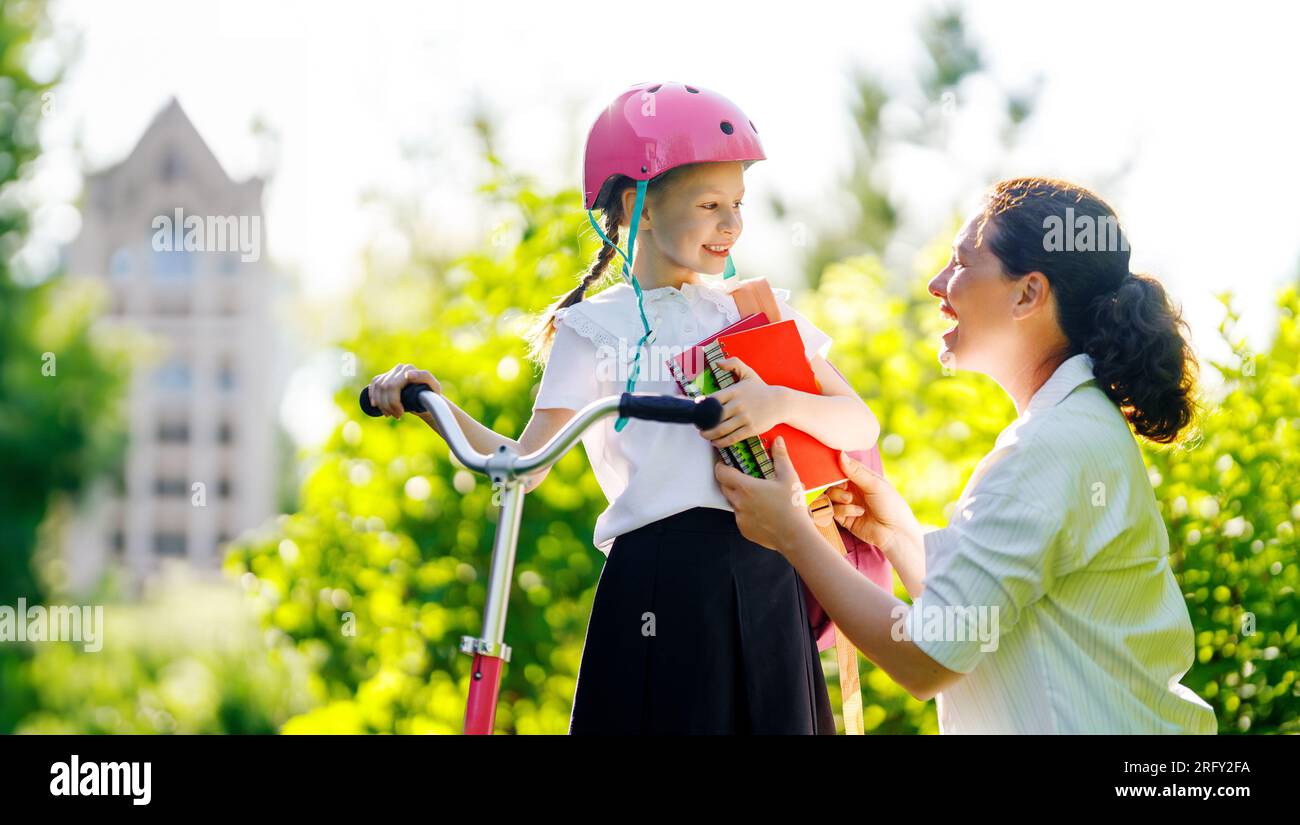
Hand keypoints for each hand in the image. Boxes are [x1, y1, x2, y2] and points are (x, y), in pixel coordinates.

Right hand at [366, 363, 440, 419]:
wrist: (427, 398)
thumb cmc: (431, 394)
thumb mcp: (434, 388)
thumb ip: (425, 378)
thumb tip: (408, 374)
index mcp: (410, 369)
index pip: (393, 385)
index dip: (393, 400)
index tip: (400, 413)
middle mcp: (400, 368)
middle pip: (385, 388)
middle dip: (389, 405)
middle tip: (397, 416)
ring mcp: (392, 372)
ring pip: (378, 387)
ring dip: (381, 404)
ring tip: (389, 414)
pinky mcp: (386, 376)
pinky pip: (374, 384)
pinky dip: (373, 395)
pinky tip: (375, 405)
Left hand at [698, 357, 785, 449]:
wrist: (780, 402)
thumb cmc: (761, 390)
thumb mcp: (748, 373)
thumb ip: (733, 363)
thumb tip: (717, 363)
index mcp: (735, 391)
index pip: (712, 399)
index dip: (701, 407)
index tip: (696, 412)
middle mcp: (738, 405)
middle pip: (713, 417)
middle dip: (702, 423)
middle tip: (698, 425)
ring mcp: (744, 418)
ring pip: (721, 429)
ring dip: (709, 434)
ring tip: (704, 435)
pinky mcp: (751, 429)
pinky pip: (732, 438)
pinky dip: (721, 442)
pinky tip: (715, 442)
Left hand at [714, 436, 819, 553]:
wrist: (795, 536)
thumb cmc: (792, 506)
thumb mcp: (789, 477)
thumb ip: (780, 456)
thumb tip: (777, 440)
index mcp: (745, 487)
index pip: (721, 472)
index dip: (721, 465)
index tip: (725, 461)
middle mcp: (738, 503)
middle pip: (724, 487)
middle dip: (730, 479)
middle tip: (743, 475)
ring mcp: (740, 518)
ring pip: (733, 502)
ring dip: (740, 496)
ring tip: (757, 494)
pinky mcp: (744, 530)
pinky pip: (740, 517)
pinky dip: (747, 511)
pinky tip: (762, 510)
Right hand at [826, 451, 919, 554]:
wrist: (895, 532)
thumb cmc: (891, 505)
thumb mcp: (875, 484)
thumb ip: (856, 471)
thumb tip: (840, 453)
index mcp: (861, 477)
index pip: (841, 467)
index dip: (834, 467)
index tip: (829, 468)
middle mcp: (852, 489)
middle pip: (831, 482)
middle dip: (834, 485)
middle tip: (844, 489)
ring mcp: (847, 503)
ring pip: (829, 496)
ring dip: (839, 497)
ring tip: (850, 501)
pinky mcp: (843, 518)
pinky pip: (833, 511)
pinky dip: (843, 511)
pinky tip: (857, 513)